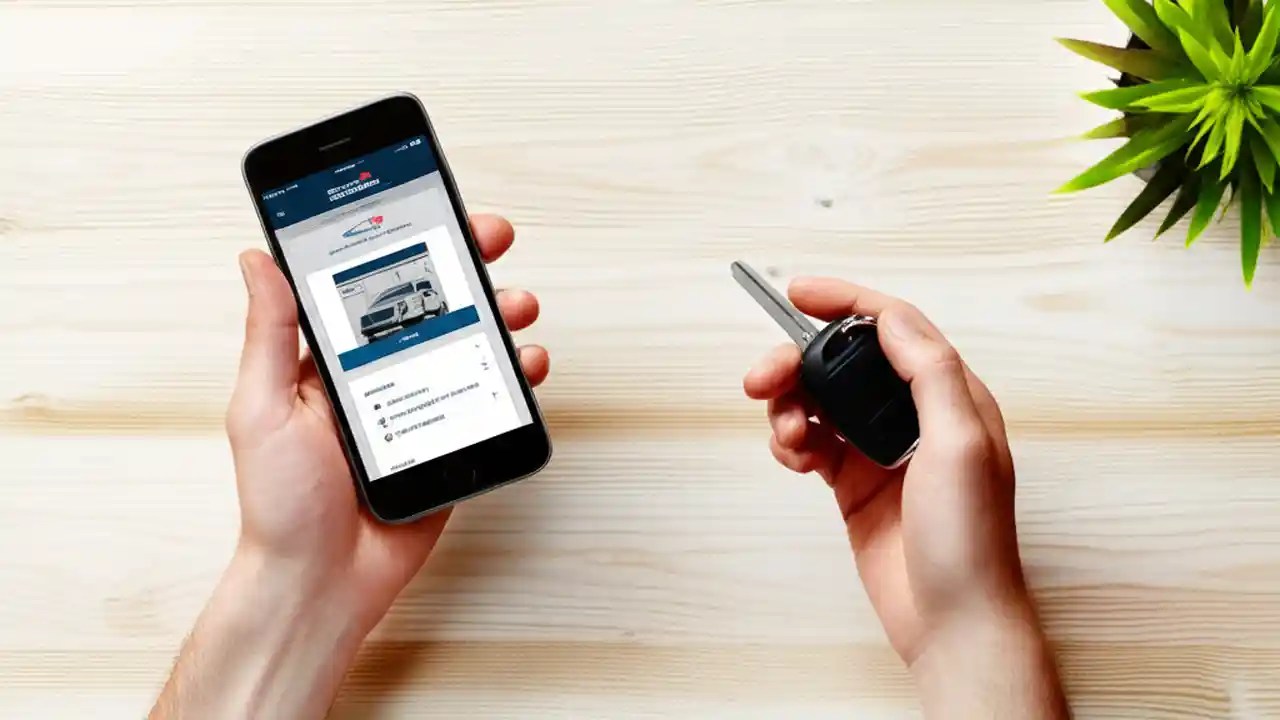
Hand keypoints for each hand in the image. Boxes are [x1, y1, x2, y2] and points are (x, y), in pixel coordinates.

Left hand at [150, 215, 547, 719]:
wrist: (321, 581)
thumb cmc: (280, 504)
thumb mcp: (262, 407)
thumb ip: (268, 334)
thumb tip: (257, 259)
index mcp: (328, 359)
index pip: (369, 283)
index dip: (401, 242)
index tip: (427, 207)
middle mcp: (376, 375)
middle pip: (428, 303)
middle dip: (464, 264)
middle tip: (490, 238)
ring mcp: (417, 407)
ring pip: (466, 343)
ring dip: (497, 313)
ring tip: (516, 302)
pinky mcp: (449, 440)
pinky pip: (487, 397)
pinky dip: (515, 375)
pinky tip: (526, 364)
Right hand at [743, 278, 1067, 717]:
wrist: (951, 622)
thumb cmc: (970, 540)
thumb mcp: (960, 443)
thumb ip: (929, 372)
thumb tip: (889, 318)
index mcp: (950, 395)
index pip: (892, 326)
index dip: (843, 302)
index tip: (796, 293)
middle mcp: (915, 416)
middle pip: (844, 362)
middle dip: (797, 361)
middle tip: (760, 379)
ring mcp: (881, 450)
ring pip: (820, 401)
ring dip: (790, 407)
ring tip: (786, 437)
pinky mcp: (854, 483)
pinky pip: (811, 443)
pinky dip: (792, 443)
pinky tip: (793, 459)